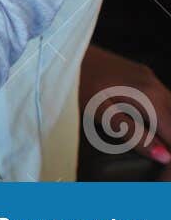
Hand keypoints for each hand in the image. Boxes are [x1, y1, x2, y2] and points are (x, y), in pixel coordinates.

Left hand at [79, 45, 170, 165]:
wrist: (59, 48)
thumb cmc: (74, 80)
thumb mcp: (100, 112)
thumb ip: (133, 134)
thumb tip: (164, 156)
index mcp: (148, 95)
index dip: (169, 153)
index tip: (163, 171)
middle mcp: (153, 83)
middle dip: (169, 141)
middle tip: (159, 162)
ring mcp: (147, 75)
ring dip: (166, 129)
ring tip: (154, 148)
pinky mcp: (138, 73)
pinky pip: (161, 98)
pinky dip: (161, 116)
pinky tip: (149, 127)